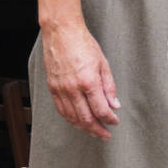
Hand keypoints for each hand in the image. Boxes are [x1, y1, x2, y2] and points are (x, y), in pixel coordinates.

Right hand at [41, 21, 120, 139]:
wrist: (62, 33)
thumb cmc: (83, 44)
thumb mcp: (103, 63)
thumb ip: (109, 86)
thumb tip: (115, 105)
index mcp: (88, 81)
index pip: (100, 109)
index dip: (109, 119)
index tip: (115, 122)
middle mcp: (72, 88)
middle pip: (85, 118)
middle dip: (97, 129)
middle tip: (105, 135)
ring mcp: (60, 89)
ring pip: (71, 117)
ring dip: (83, 127)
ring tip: (93, 131)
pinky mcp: (52, 88)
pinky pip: (61, 110)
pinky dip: (70, 119)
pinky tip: (77, 121)